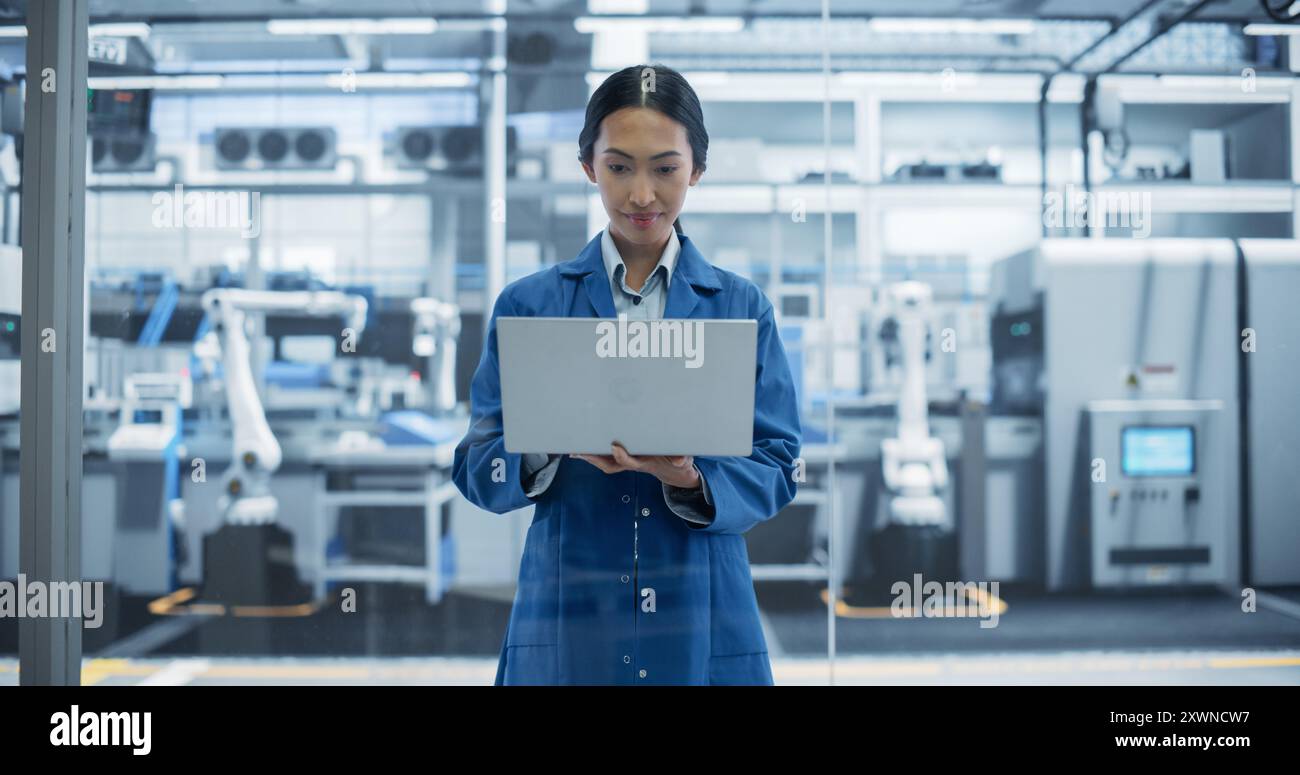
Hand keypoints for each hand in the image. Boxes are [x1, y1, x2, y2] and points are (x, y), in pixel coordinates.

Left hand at [571, 442, 700, 489]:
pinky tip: (582, 450)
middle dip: (596, 459)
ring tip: (575, 451)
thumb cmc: (677, 461)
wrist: (674, 469)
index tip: (615, 447)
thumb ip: (682, 459)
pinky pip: (607, 458)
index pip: (631, 461)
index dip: (622, 456)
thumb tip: (679, 460)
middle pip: (611, 464)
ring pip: (606, 463)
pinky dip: (594, 454)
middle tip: (580, 451)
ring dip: (591, 457)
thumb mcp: (684, 460)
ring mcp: (629, 462)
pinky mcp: (626, 458)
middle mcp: (634, 463)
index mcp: (646, 462)